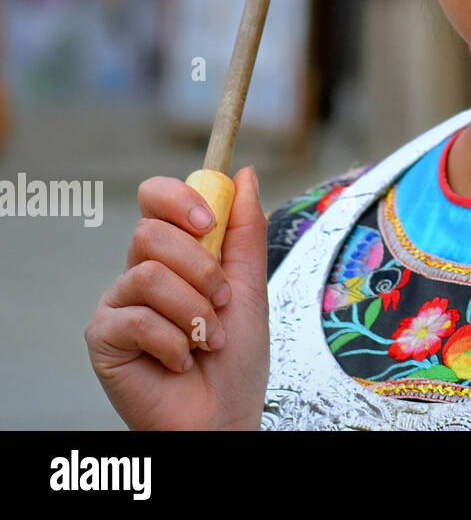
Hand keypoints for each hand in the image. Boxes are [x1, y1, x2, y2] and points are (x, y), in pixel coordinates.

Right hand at [85, 166, 268, 430]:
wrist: (225, 412)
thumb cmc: (237, 355)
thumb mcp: (251, 285)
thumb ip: (246, 230)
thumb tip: (246, 174)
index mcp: (175, 253)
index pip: (157, 198)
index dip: (179, 199)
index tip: (209, 223)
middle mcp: (141, 272)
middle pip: (151, 233)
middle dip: (201, 269)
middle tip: (222, 302)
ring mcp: (119, 303)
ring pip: (149, 275)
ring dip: (194, 311)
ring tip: (208, 338)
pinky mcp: (104, 337)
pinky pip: (137, 319)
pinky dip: (174, 342)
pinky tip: (182, 360)